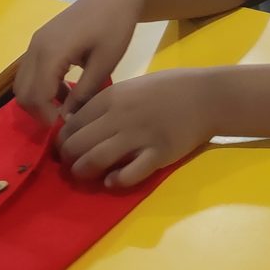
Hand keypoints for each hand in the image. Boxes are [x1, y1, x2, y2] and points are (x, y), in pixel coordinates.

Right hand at [13, 0, 141, 123]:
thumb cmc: (115, 26)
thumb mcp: (105, 63)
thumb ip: (84, 92)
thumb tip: (69, 119)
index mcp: (51, 52)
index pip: (35, 96)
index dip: (46, 117)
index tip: (66, 128)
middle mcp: (36, 47)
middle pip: (22, 91)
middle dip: (38, 111)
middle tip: (63, 122)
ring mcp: (36, 41)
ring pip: (23, 81)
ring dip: (39, 98)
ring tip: (67, 108)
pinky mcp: (42, 39)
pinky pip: (31, 70)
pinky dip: (42, 85)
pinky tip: (67, 90)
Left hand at [55, 68, 213, 186]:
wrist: (207, 96)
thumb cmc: (169, 89)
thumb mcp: (131, 87)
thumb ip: (106, 104)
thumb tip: (79, 125)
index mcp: (111, 98)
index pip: (71, 125)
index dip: (62, 141)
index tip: (65, 149)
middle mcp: (120, 117)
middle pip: (76, 145)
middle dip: (68, 160)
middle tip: (73, 166)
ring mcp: (139, 136)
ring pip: (95, 160)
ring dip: (84, 172)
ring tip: (87, 175)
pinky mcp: (158, 154)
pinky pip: (128, 175)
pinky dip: (116, 181)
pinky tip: (114, 181)